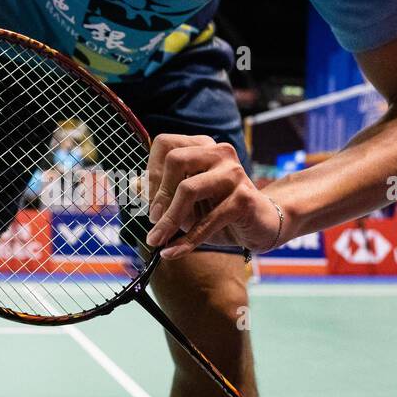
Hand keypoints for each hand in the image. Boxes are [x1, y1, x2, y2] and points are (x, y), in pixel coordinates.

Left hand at [144, 134, 282, 258]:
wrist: (261, 225)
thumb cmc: (219, 212)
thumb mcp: (187, 202)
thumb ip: (163, 194)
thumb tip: (135, 187)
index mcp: (203, 148)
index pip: (165, 144)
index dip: (151, 172)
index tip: (150, 201)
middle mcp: (219, 153)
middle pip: (175, 160)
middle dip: (159, 194)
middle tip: (154, 220)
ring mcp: (233, 173)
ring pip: (188, 188)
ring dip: (169, 219)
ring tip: (158, 240)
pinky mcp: (243, 198)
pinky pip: (207, 221)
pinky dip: (186, 241)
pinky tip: (173, 252)